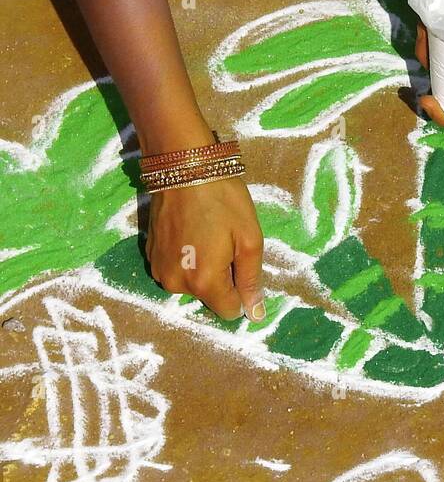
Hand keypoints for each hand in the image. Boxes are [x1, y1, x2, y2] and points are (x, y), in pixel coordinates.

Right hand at [144, 177, 265, 321]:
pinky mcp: (150, 254)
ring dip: (202, 267)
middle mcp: (175, 284)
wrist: (182, 167)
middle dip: (221, 276)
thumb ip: (251, 279)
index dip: (241, 290)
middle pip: (209, 296)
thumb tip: (255, 315)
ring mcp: (159, 269)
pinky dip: (186, 257)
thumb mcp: (249, 238)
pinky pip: (176, 268)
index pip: (228, 310)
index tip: (240, 260)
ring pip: (191, 283)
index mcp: (203, 282)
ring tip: (206, 233)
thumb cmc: (222, 200)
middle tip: (224, 241)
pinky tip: (191, 230)